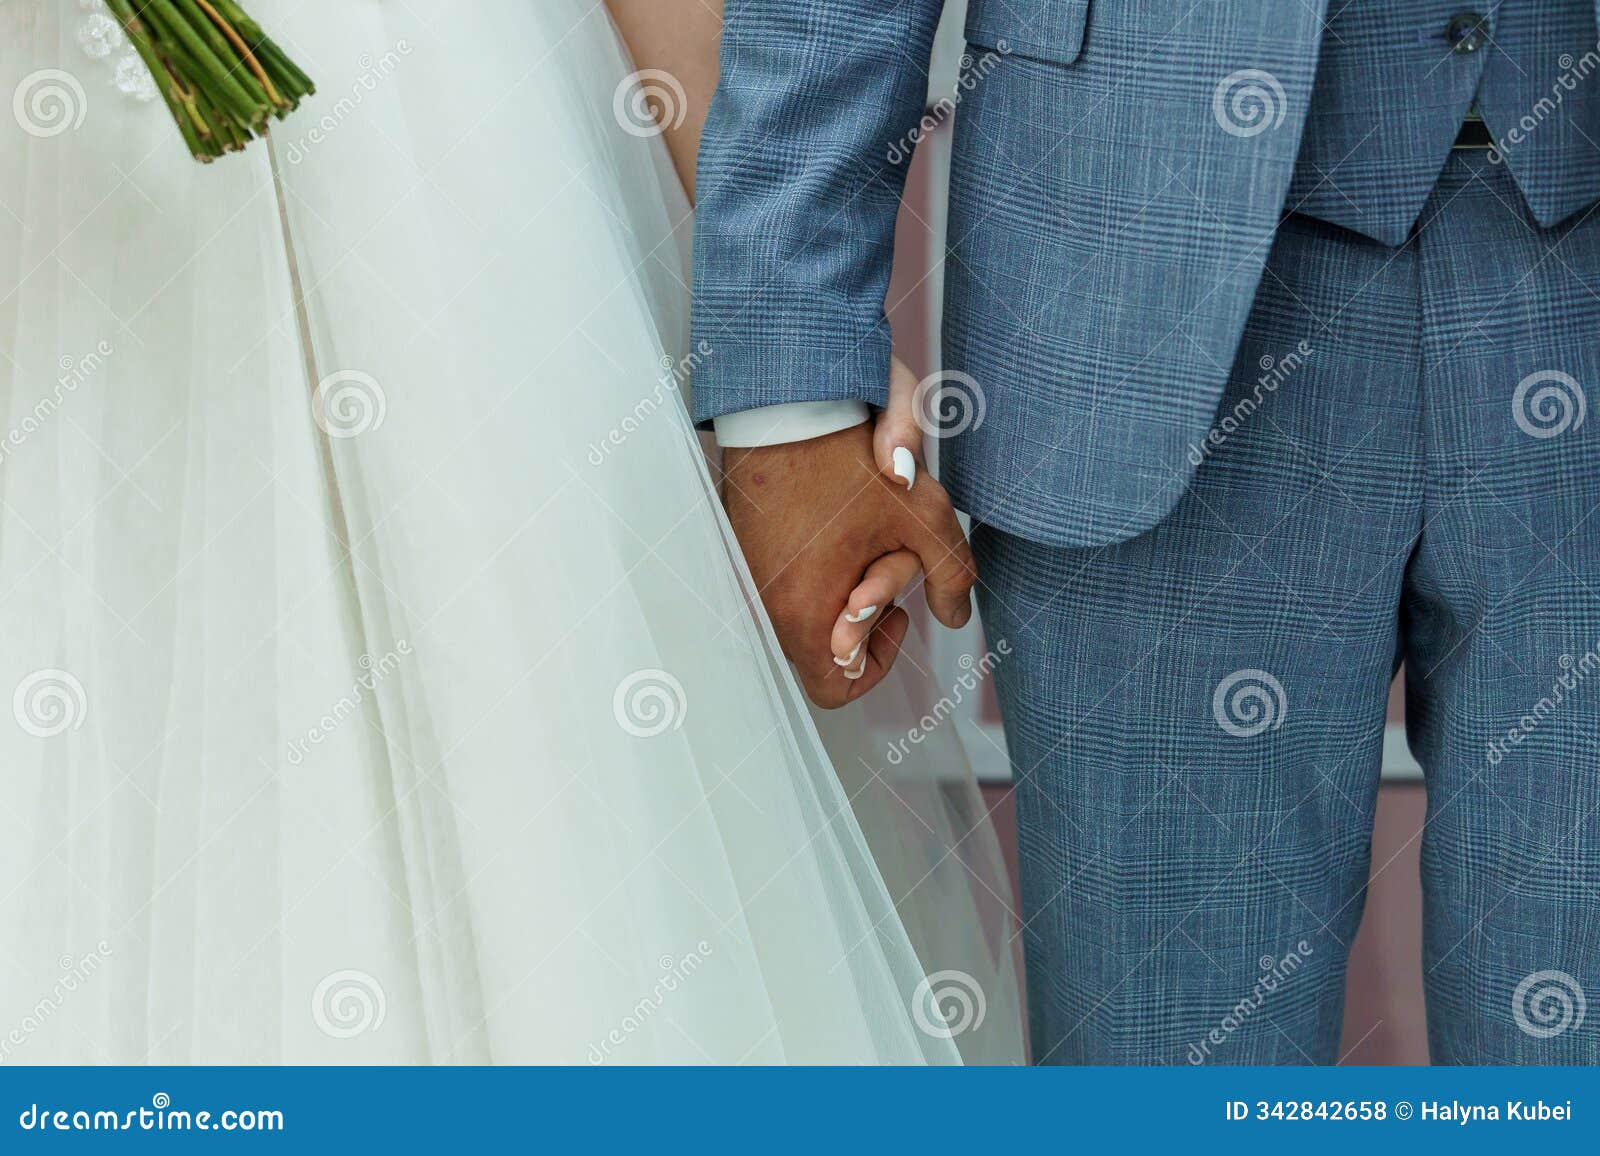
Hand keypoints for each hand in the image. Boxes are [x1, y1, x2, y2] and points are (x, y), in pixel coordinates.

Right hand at [720, 358, 976, 707]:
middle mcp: (768, 603)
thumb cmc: (852, 459)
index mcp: (807, 611)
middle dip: (870, 610)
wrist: (786, 400)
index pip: (836, 689)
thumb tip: (955, 617)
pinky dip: (821, 562)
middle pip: (826, 646)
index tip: (900, 613)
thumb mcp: (923, 514)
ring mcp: (751, 575)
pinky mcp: (746, 546)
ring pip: (808, 609)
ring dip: (846, 583)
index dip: (878, 665)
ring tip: (864, 531)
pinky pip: (788, 579)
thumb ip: (953, 574)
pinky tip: (838, 517)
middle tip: (890, 554)